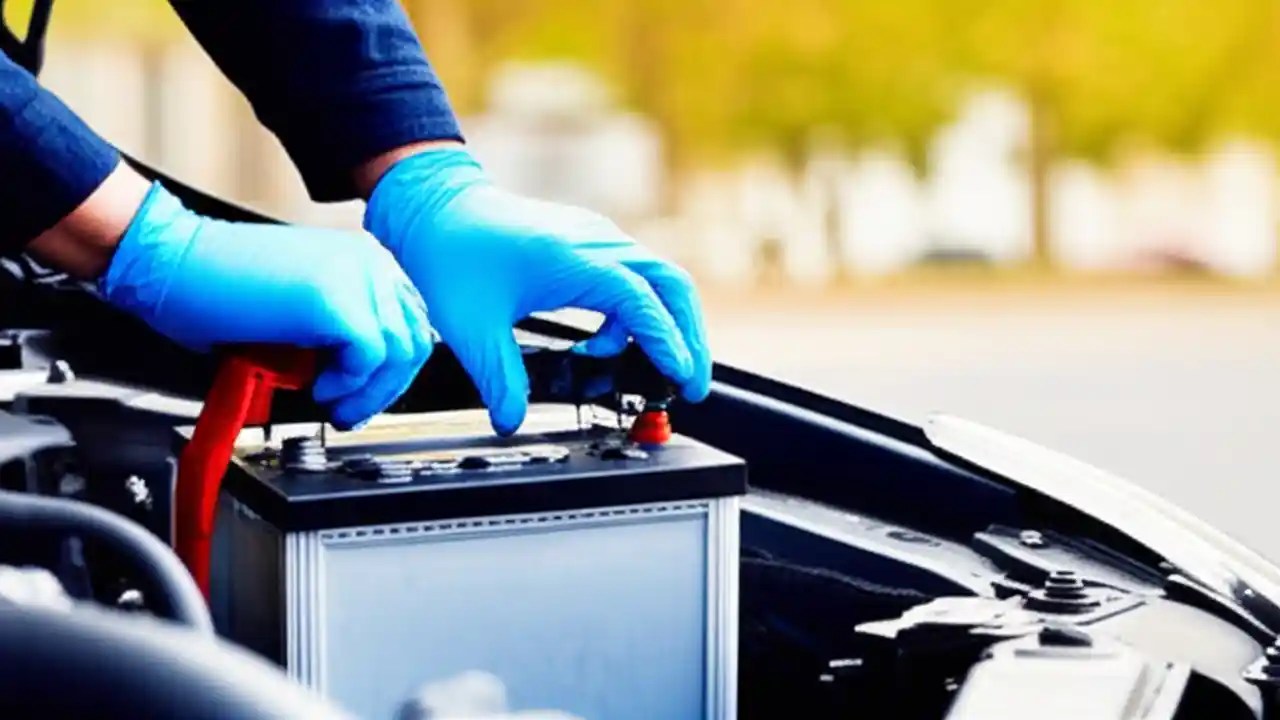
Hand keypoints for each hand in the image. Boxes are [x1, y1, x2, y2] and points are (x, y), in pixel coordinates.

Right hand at [98, 183, 433, 429]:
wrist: (171, 263)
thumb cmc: (220, 289)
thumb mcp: (301, 310)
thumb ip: (342, 330)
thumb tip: (369, 377)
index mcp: (365, 260)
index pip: (411, 324)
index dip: (391, 370)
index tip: (366, 395)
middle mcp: (369, 261)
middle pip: (414, 341)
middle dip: (385, 388)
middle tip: (351, 411)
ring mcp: (356, 275)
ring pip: (398, 354)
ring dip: (366, 393)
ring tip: (332, 404)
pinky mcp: (335, 300)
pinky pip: (369, 360)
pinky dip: (347, 386)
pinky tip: (318, 388)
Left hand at [362, 148, 710, 435]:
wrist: (437, 206)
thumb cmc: (451, 254)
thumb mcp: (470, 328)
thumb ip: (498, 379)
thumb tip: (512, 422)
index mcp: (572, 259)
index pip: (640, 301)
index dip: (665, 341)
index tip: (679, 377)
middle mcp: (596, 243)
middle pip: (671, 285)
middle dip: (689, 336)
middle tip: (690, 385)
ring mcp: (598, 239)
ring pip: (660, 279)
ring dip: (668, 325)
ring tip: (657, 372)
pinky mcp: (592, 244)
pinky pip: (636, 278)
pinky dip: (638, 316)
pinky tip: (603, 346)